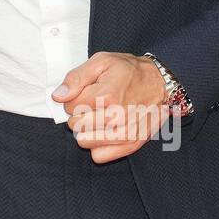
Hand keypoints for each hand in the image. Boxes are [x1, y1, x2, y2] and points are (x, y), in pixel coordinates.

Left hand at [52, 52, 169, 162]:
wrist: (160, 82)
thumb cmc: (130, 71)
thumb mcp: (101, 62)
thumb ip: (76, 78)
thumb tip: (58, 96)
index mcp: (106, 95)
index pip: (68, 105)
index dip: (74, 97)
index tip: (87, 92)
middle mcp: (116, 117)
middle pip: (74, 124)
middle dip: (79, 113)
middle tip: (93, 104)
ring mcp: (124, 133)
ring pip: (83, 141)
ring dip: (87, 130)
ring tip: (99, 117)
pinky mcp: (132, 144)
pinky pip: (98, 156)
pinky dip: (97, 145)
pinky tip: (105, 131)